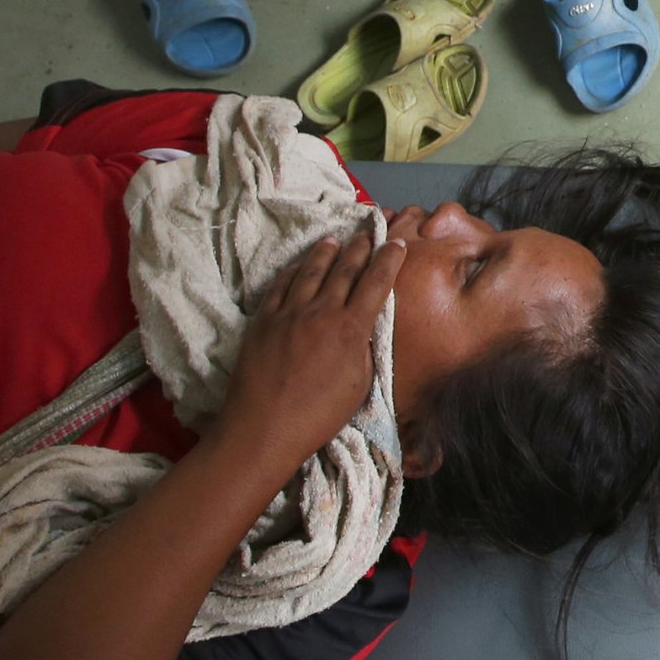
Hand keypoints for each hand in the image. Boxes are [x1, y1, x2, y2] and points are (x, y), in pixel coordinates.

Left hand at [216, 227, 402, 468]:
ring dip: (325, 252)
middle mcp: (321, 312)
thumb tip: (366, 327)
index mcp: (351, 329)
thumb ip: (365, 349)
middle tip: (367, 231)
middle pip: (345, 269)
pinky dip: (293, 270)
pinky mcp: (263, 320)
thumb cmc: (318, 416)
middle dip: (360, 247)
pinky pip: (280, 285)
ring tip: (333, 239)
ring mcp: (289, 313)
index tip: (396, 243)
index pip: (376, 283)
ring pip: (311, 271)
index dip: (388, 260)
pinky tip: (298, 265)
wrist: (263, 428)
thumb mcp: (359, 385)